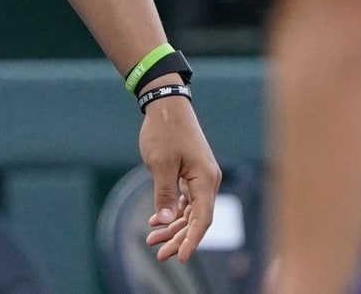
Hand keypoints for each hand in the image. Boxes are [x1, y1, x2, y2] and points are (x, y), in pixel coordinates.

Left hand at [139, 89, 222, 261]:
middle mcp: (208, 181)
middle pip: (196, 219)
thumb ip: (164, 193)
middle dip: (178, 238)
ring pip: (189, 211)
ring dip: (172, 226)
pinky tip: (155, 222)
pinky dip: (172, 211)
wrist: (166, 104)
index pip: (202, 219)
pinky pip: (185, 199)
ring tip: (152, 241)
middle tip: (159, 254)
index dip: (192, 240)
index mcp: (206, 180)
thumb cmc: (164, 131)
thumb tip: (165, 220)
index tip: (182, 257)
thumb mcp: (160, 163)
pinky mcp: (191, 173)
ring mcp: (200, 178)